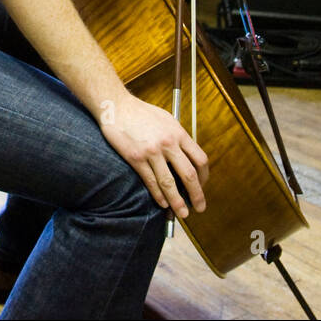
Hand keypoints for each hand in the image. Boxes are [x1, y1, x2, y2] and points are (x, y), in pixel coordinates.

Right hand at [98, 93, 207, 218]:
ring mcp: (152, 152)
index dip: (204, 177)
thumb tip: (187, 155)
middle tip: (199, 208)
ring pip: (169, 183)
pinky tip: (162, 203)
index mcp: (178, 133)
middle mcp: (168, 143)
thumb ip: (177, 137)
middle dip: (196, 195)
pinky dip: (158, 195)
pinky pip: (150, 182)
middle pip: (189, 175)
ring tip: (182, 213)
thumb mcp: (167, 119)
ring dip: (177, 202)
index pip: (200, 160)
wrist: (116, 106)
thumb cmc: (141, 112)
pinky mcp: (136, 158)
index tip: (202, 186)